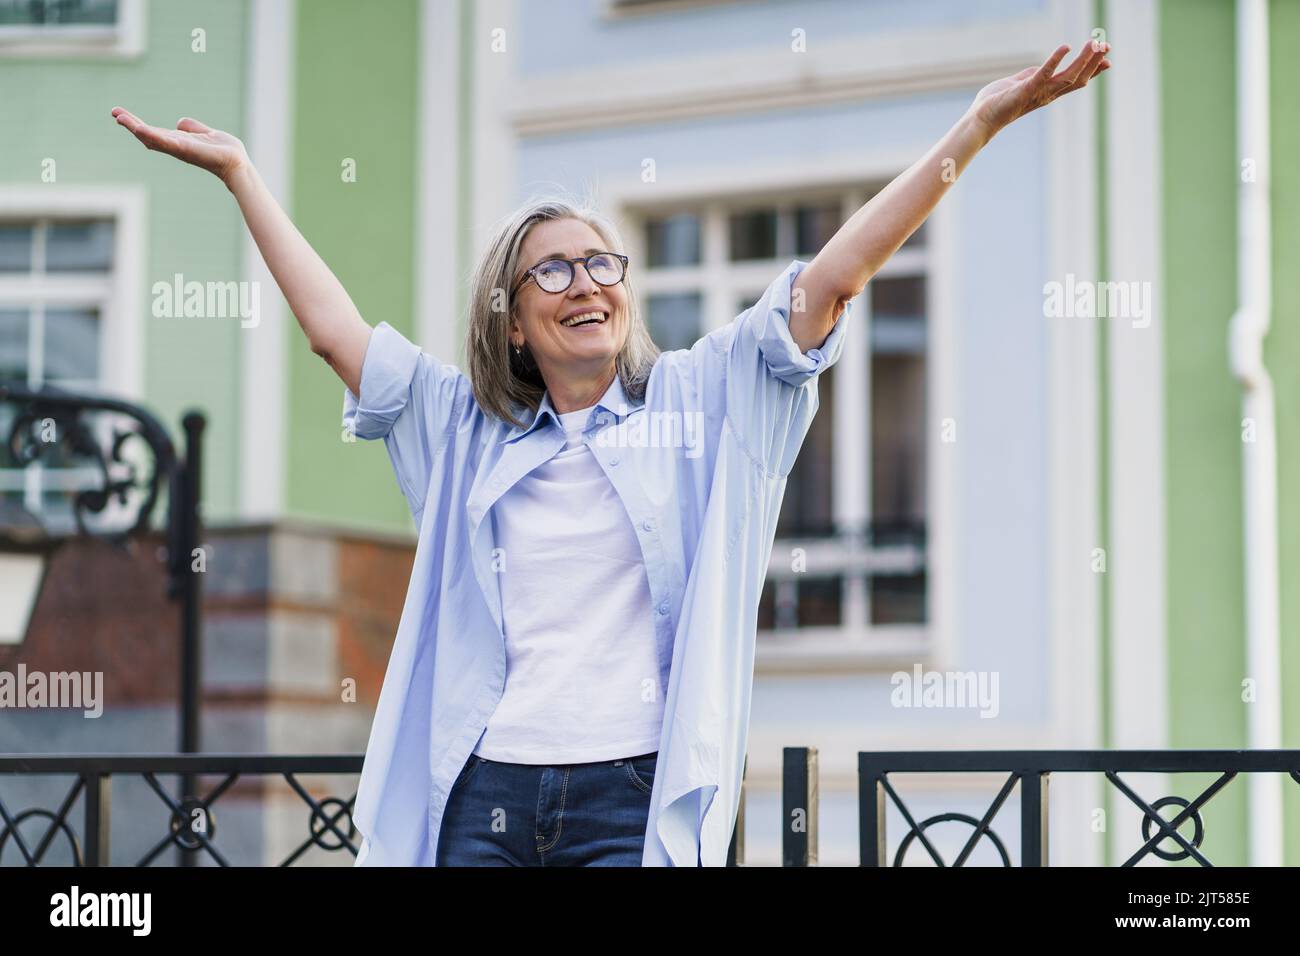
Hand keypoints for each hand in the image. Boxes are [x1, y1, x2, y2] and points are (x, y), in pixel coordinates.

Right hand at [111, 107, 250, 185]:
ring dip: (136, 128)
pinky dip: (152, 135)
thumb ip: (192, 127)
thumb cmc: (224, 151)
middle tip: (114, 112)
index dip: (137, 123)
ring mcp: (178, 149)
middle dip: (131, 124)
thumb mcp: (205, 132)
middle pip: (147, 135)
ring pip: (152, 138)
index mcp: (178, 141)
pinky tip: (140, 129)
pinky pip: (165, 142)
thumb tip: (180, 122)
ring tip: (120, 118)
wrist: (236, 162)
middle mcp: (175, 147)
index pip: (153, 131)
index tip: (120, 114)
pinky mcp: (185, 150)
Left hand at [968, 36, 1110, 137]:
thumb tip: (1047, 66)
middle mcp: (1047, 94)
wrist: (982, 117)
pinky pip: (1044, 74)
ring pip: (1068, 76)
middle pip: (1078, 78)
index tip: (1108, 58)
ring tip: (1094, 44)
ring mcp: (1038, 92)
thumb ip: (1035, 75)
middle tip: (1107, 46)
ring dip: (1083, 60)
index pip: (1076, 80)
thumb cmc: (1000, 101)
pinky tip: (1066, 47)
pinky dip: (1055, 60)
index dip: (1093, 70)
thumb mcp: (1022, 83)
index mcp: (1048, 91)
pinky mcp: (1026, 89)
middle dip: (1094, 62)